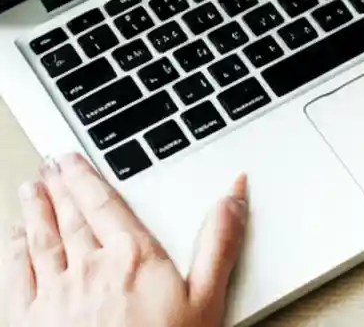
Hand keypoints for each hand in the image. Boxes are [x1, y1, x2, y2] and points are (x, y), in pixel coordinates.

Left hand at [2, 153, 247, 326]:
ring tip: (30, 189)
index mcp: (133, 257)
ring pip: (39, 240)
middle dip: (59, 188)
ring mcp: (53, 295)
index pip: (104, 205)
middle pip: (69, 217)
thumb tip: (234, 195)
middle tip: (51, 166)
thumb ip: (219, 243)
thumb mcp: (208, 300)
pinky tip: (13, 237)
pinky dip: (13, 250)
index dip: (85, 178)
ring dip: (33, 210)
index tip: (72, 160)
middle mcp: (88, 268)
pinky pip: (15, 274)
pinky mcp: (27, 321)